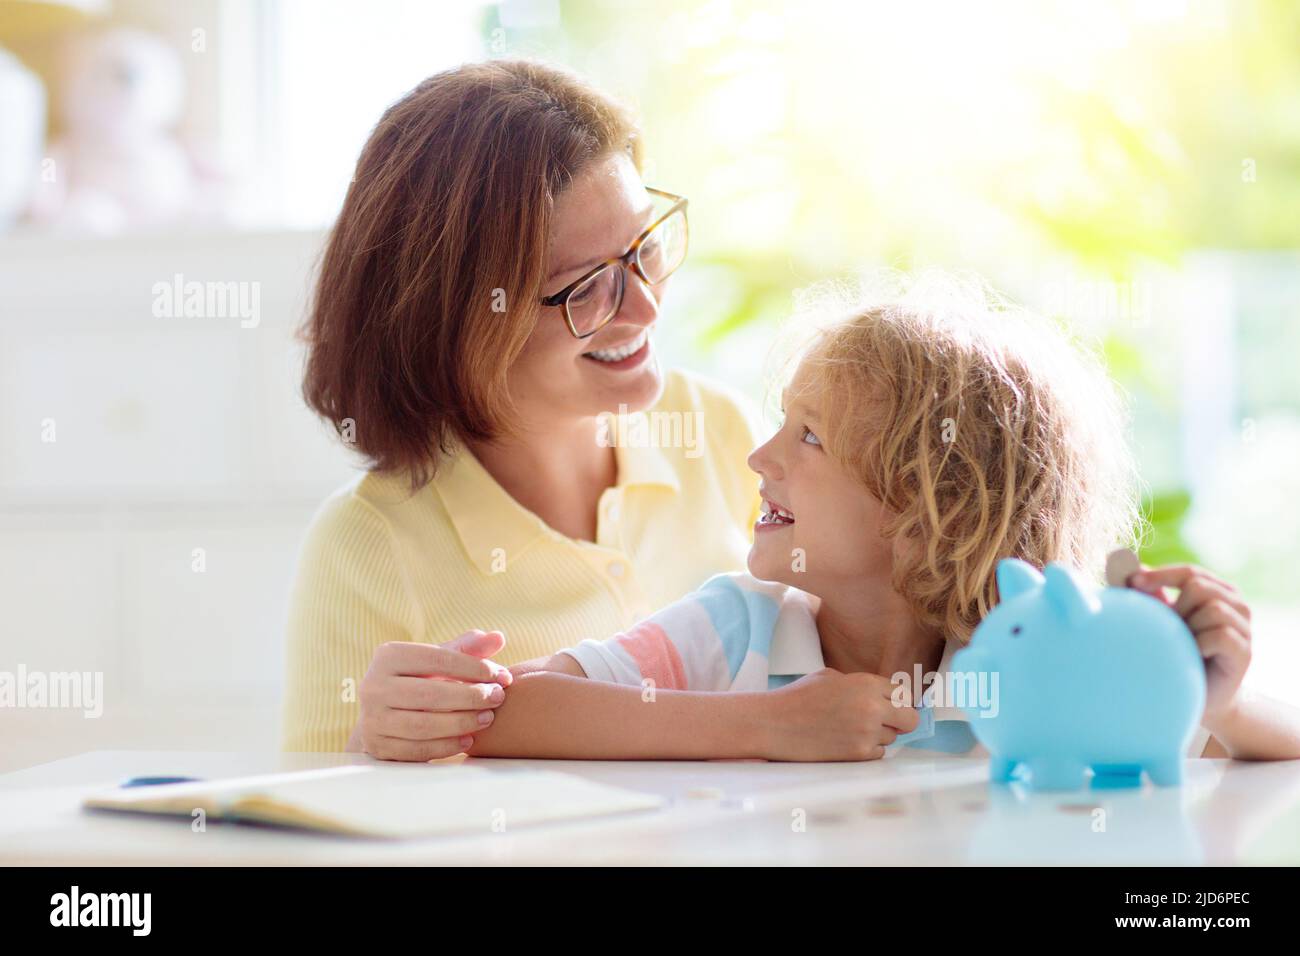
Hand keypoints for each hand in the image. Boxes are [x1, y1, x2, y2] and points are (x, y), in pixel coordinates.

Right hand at [349, 630, 513, 760]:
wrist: (383, 713)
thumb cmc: (419, 679)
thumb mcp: (438, 659)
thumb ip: (468, 648)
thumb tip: (498, 637)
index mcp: (388, 655)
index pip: (439, 659)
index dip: (475, 668)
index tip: (501, 676)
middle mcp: (373, 685)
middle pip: (431, 694)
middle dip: (471, 696)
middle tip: (497, 698)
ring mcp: (372, 718)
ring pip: (424, 725)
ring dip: (462, 723)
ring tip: (487, 718)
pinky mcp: (377, 746)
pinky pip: (417, 750)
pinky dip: (447, 746)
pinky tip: (469, 739)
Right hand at [761, 667, 920, 760]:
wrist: (775, 723)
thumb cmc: (799, 697)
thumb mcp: (832, 677)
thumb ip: (861, 685)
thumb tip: (884, 696)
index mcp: (866, 683)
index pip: (904, 694)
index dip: (897, 700)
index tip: (890, 705)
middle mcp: (872, 707)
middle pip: (910, 719)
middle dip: (902, 720)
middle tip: (886, 722)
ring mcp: (866, 732)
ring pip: (892, 738)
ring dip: (878, 735)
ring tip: (850, 729)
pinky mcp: (858, 754)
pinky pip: (878, 753)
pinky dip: (867, 749)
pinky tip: (845, 741)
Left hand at [1127, 564, 1251, 723]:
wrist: (1193, 695)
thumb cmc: (1175, 652)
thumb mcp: (1160, 618)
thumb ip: (1149, 593)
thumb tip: (1129, 566)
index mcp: (1217, 590)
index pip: (1190, 572)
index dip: (1161, 575)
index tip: (1131, 583)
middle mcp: (1236, 604)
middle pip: (1199, 586)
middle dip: (1177, 607)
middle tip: (1171, 629)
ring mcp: (1244, 628)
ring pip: (1212, 609)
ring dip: (1189, 627)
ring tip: (1185, 645)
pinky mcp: (1245, 652)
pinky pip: (1220, 635)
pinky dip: (1200, 644)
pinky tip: (1195, 655)